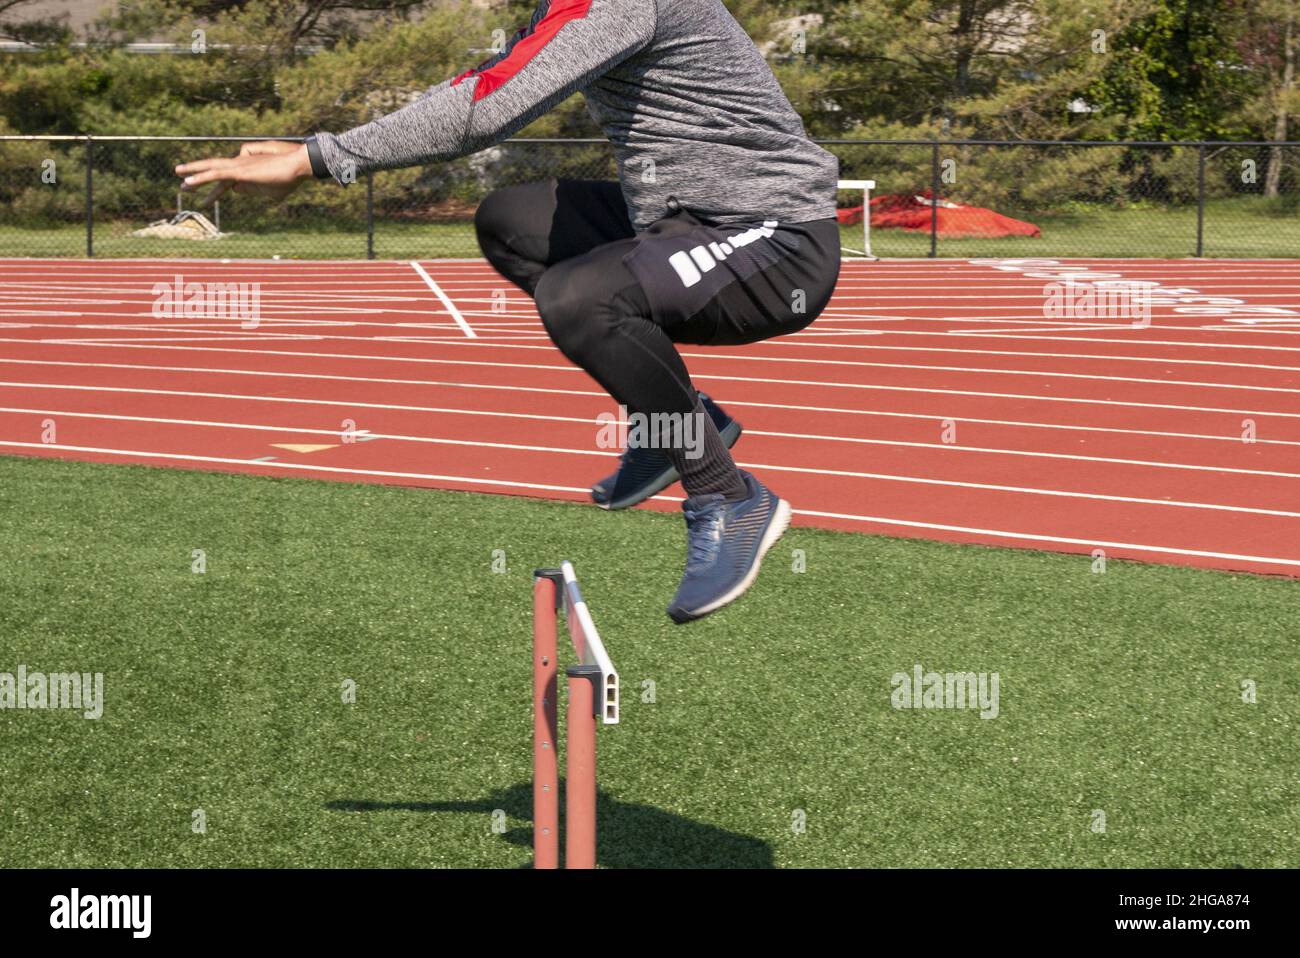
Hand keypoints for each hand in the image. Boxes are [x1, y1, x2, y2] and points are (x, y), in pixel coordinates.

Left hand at [175, 141, 313, 205]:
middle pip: (214, 170)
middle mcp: (240, 165)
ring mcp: (239, 166)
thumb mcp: (271, 190)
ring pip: (211, 169)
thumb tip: (236, 190)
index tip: (208, 201)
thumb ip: (253, 190)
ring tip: (179, 179)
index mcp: (247, 171)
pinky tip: (188, 181)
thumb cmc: (290, 177)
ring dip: (193, 174)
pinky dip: (200, 178)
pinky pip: (215, 174)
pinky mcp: (239, 170)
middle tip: (182, 184)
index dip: (216, 191)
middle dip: (197, 177)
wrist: (298, 166)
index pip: (226, 181)